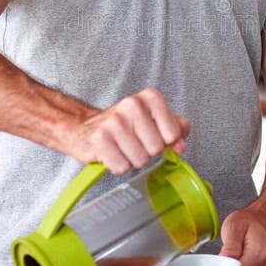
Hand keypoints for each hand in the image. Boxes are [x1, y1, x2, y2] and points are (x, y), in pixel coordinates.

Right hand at [69, 87, 189, 174]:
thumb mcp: (154, 119)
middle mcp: (132, 105)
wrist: (85, 128)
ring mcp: (115, 122)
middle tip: (133, 141)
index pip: (173, 133)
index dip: (166, 141)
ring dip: (131, 159)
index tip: (153, 135)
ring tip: (122, 147)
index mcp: (150, 98)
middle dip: (147, 151)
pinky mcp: (100, 139)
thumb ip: (176, 129)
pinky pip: (122, 167)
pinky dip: (117, 166)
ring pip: (140, 160)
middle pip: (156, 149)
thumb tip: (180, 146)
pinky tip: (111, 153)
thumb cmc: (125, 126)